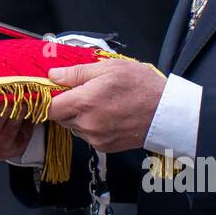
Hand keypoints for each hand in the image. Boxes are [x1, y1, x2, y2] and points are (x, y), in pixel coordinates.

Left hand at [46, 59, 165, 152]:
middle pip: (60, 117)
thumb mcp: (108, 68)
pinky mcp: (104, 147)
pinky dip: (91, 127)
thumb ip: (76, 73)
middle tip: (84, 92)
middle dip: (66, 105)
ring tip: (99, 103)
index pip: (49, 107)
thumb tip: (52, 75)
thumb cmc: (141, 85)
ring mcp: (95, 138)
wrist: (166, 113)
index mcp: (84, 102)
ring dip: (78, 116)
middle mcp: (86, 124)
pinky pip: (87, 136)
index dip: (49, 98)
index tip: (55, 90)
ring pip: (73, 127)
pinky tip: (107, 115)